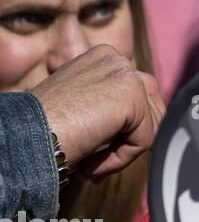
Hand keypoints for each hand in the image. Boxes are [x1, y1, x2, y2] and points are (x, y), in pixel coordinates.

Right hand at [30, 45, 165, 176]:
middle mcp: (115, 58)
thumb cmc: (42, 132)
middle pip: (152, 107)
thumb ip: (110, 107)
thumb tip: (139, 124)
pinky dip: (121, 160)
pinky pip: (145, 139)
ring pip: (151, 125)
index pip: (140, 96)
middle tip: (97, 162)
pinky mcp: (130, 93)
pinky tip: (91, 163)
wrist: (21, 139)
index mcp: (102, 58)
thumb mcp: (82, 109)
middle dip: (131, 140)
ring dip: (124, 153)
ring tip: (91, 163)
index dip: (125, 130)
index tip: (97, 149)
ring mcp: (124, 73)